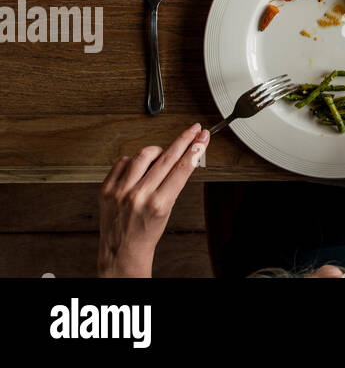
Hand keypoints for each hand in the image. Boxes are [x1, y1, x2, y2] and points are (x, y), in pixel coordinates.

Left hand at [98, 123, 208, 277]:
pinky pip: (122, 162)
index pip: (182, 167)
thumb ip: (175, 182)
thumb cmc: (146, 233)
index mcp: (158, 204)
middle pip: (166, 157)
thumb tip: (186, 156)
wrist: (122, 250)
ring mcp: (120, 191)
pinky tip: (138, 166)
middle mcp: (138, 196)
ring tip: (162, 154)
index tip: (201, 138)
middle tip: (193, 131)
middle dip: (183, 140)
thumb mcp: (168, 209)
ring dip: (157, 151)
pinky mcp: (106, 189)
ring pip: (143, 155)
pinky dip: (133, 160)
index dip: (195, 149)